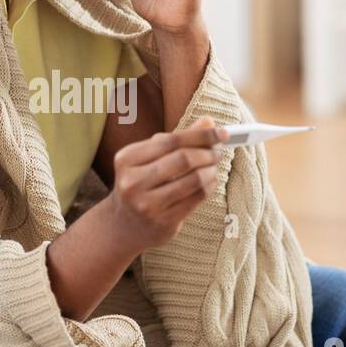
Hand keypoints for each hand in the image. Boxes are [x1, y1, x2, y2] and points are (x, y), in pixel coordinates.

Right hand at [102, 117, 227, 251]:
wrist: (123, 226)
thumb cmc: (141, 183)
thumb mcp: (149, 158)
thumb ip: (176, 139)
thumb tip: (208, 121)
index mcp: (126, 159)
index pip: (171, 140)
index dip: (201, 135)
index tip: (222, 132)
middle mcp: (133, 182)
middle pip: (184, 159)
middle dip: (208, 152)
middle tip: (218, 151)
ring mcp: (147, 204)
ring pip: (194, 179)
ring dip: (211, 170)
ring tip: (214, 166)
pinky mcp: (163, 221)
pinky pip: (196, 198)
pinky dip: (209, 186)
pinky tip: (210, 181)